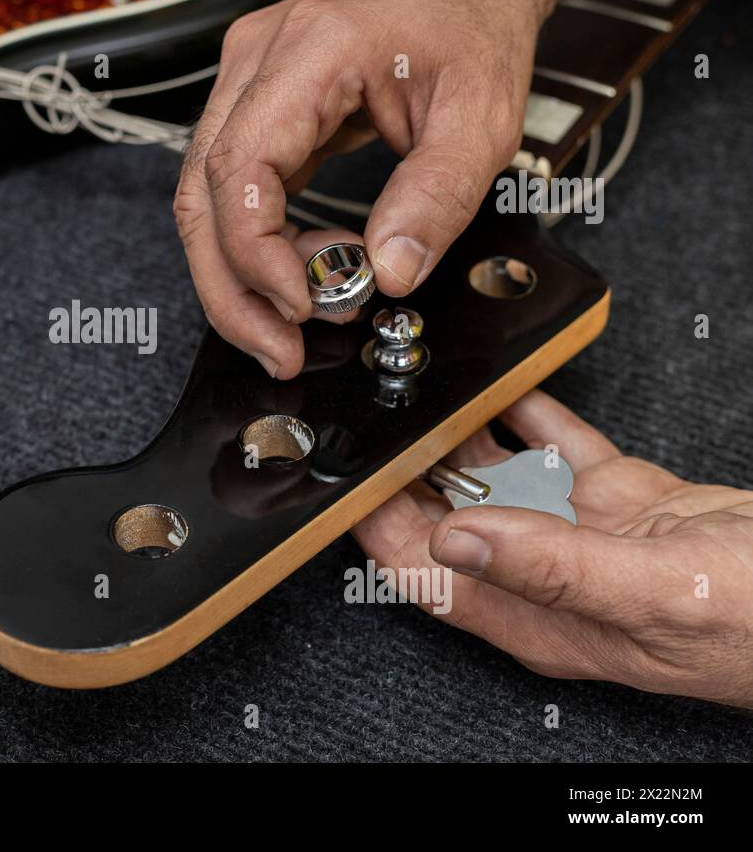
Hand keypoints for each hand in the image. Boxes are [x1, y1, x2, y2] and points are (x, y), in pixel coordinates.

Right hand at [173, 0, 542, 378]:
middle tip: (278, 350)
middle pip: (199, 194)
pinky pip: (232, 192)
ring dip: (239, 277)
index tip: (302, 306)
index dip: (256, 252)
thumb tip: (389, 273)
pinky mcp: (255, 109)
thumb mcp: (481, 116)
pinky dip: (258, 248)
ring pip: (204, 201)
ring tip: (293, 328)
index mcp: (308, 51)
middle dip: (232, 288)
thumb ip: (436, 197)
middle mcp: (256, 63)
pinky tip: (298, 282)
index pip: (238, 166)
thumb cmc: (470, 25)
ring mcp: (246, 84)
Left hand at [352, 390, 752, 708]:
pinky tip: (501, 383)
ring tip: (423, 389)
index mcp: (539, 616)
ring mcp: (584, 532)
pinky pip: (558, 445)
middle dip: (410, 470)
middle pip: (449, 517)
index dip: (377, 525)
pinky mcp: (623, 496)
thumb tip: (455, 533)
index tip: (348, 477)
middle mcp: (549, 575)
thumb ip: (551, 565)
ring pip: (499, 476)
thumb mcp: (651, 593)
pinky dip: (529, 411)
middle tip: (378, 415)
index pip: (427, 571)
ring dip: (461, 435)